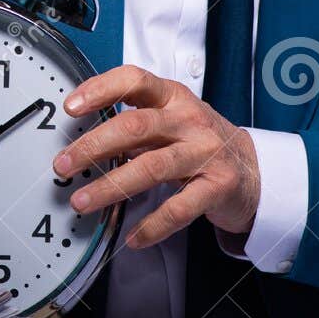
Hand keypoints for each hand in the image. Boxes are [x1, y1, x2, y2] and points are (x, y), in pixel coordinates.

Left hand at [53, 65, 260, 249]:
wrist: (255, 170)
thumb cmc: (199, 142)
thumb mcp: (171, 121)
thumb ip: (133, 124)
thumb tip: (81, 141)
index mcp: (172, 97)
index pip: (134, 80)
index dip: (100, 89)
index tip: (70, 107)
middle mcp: (189, 120)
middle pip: (135, 126)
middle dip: (93, 146)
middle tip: (63, 165)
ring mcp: (206, 152)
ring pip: (152, 167)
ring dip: (111, 187)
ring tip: (82, 201)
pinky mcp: (218, 186)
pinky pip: (180, 208)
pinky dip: (153, 225)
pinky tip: (132, 237)